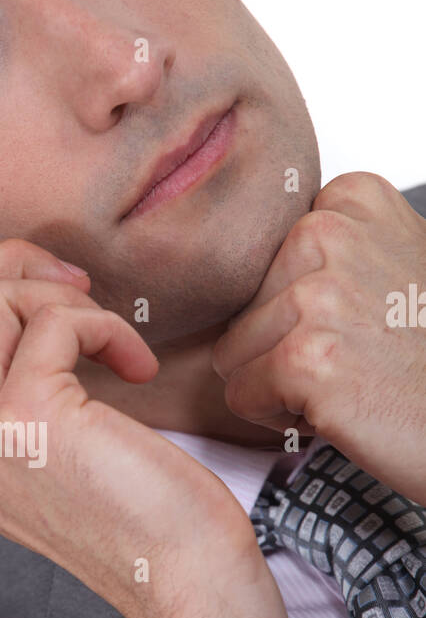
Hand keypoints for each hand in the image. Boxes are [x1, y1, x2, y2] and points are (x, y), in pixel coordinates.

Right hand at [0, 213, 302, 617]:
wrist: (179, 574)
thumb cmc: (127, 510)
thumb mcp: (37, 447)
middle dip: (5, 263)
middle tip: (69, 280)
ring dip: (55, 293)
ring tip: (101, 332)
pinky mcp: (25, 419)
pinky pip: (54, 318)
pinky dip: (105, 324)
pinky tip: (133, 363)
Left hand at [211, 172, 425, 504]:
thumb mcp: (388, 262)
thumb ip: (320, 248)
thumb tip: (229, 260)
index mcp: (349, 198)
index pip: (256, 258)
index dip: (296, 305)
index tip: (361, 318)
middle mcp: (328, 232)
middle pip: (238, 304)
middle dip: (284, 345)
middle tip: (360, 356)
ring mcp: (315, 294)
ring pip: (232, 353)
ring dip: (283, 383)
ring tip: (354, 380)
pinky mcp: (303, 358)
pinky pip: (241, 396)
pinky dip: (282, 419)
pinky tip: (344, 407)